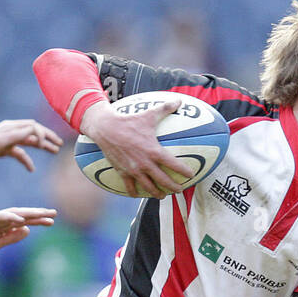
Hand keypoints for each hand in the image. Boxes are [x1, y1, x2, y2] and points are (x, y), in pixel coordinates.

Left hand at [0, 119, 62, 170]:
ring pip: (29, 143)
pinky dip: (26, 160)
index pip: (33, 126)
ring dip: (41, 147)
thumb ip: (19, 134)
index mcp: (12, 127)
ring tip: (54, 151)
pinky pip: (19, 154)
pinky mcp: (4, 150)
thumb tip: (36, 130)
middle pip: (34, 132)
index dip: (43, 133)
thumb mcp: (2, 140)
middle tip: (60, 144)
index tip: (47, 144)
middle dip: (47, 138)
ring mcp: (8, 141)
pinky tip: (31, 169)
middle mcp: (11, 132)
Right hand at [0, 207, 55, 253]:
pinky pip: (0, 218)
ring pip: (14, 213)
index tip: (52, 221)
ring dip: (28, 213)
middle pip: (23, 215)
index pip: (25, 221)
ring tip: (42, 213)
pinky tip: (22, 219)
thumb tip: (27, 230)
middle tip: (54, 213)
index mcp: (5, 226)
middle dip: (38, 214)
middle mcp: (1, 219)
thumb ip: (12, 237)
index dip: (38, 221)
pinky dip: (11, 217)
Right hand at [80, 97, 196, 198]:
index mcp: (154, 151)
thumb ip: (165, 109)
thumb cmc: (129, 121)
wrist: (106, 129)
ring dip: (157, 193)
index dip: (184, 171)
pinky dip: (135, 193)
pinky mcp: (123, 172)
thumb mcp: (148, 115)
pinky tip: (138, 195)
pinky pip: (130, 188)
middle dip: (173, 187)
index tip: (191, 175)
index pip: (174, 164)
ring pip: (148, 187)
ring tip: (162, 196)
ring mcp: (134, 170)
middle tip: (179, 190)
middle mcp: (145, 164)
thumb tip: (179, 100)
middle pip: (163, 180)